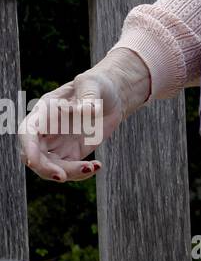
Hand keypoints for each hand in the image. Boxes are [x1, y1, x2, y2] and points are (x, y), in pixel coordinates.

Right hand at [18, 47, 147, 181]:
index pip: (28, 132)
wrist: (112, 97)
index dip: (28, 147)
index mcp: (45, 112)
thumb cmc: (98, 85)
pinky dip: (81, 172)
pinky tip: (97, 166)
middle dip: (45, 169)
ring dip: (67, 173)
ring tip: (92, 167)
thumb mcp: (93, 84)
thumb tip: (86, 110)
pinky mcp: (72, 153)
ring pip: (52, 167)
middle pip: (35, 156)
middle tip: (63, 176)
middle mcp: (46, 131)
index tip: (33, 161)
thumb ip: (88, 96)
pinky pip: (70, 169)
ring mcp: (57, 144)